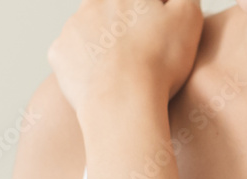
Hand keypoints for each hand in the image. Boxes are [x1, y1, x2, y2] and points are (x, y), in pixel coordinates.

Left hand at [47, 0, 203, 120]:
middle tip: (142, 56)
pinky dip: (85, 65)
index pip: (140, 4)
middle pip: (111, 12)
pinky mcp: (59, 53)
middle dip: (125, 28)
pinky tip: (103, 80)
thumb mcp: (187, 18)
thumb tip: (172, 1)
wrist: (123, 100)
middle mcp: (93, 2)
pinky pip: (72, 55)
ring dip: (104, 45)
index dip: (152, 19)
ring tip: (123, 72)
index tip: (157, 38)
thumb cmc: (159, 62)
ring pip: (90, 32)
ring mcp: (71, 27)